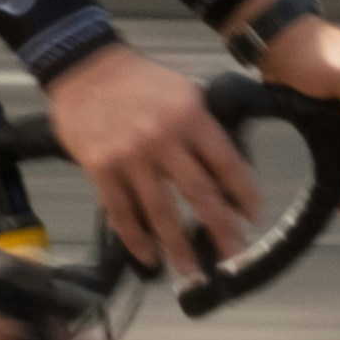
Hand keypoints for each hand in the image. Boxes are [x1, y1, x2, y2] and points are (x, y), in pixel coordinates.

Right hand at [41, 40, 262, 279]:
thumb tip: (225, 173)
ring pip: (161, 212)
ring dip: (179, 247)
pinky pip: (122, 213)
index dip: (243, 194)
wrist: (85, 67)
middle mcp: (162, 139)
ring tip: (192, 271)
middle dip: (221, 230)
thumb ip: (203, 129)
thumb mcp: (184, 91)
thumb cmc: (139, 80)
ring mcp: (130, 157)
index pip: (226, 163)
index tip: (253, 217)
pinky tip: (148, 257)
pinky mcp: (101, 169)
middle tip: (234, 255)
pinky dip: (136, 239)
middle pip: (200, 195)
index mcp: (190, 116)